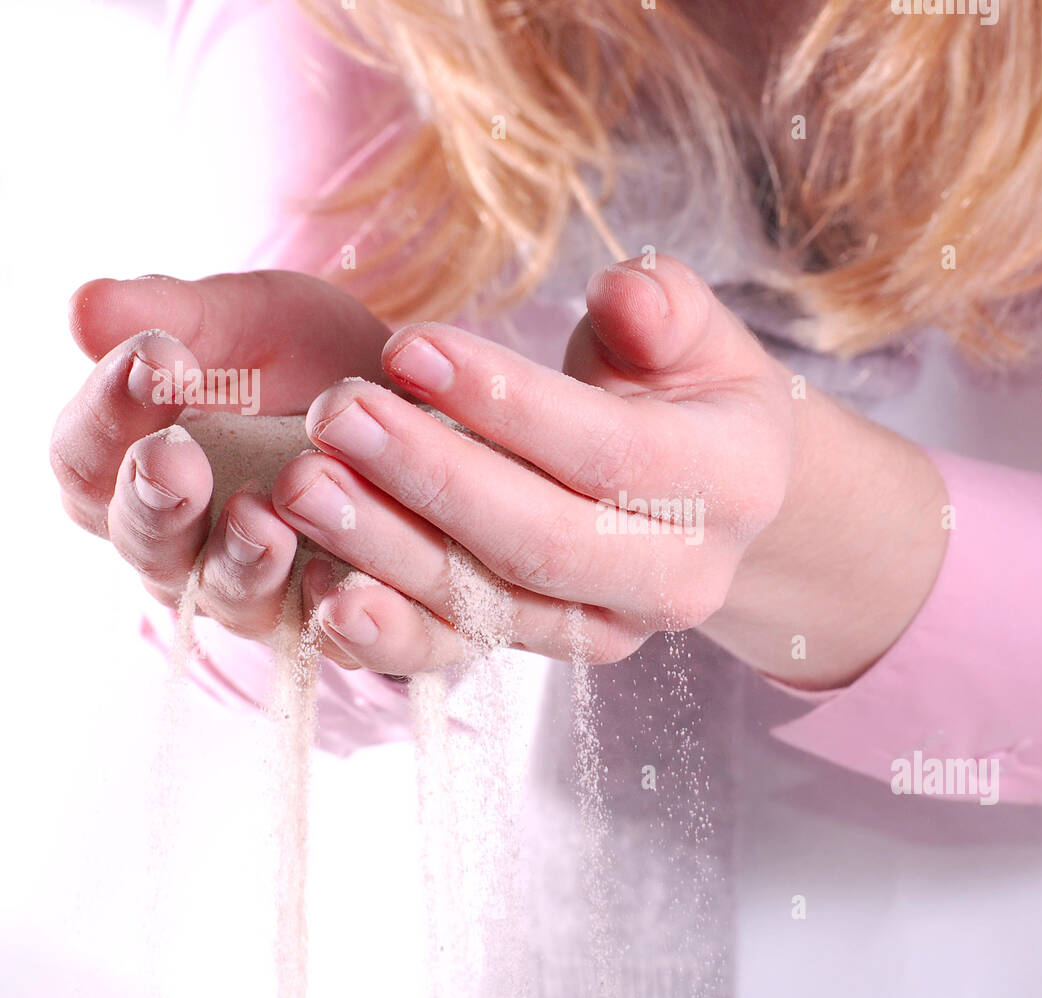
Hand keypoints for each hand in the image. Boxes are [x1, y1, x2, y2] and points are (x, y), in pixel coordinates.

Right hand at [51, 270, 395, 667]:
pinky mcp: (328, 617)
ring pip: (228, 593)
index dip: (109, 410)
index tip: (155, 354)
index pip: (86, 457)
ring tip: (263, 522)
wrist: (414, 400)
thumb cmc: (304, 357)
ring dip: (241, 561)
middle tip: (176, 454)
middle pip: (143, 538)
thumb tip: (84, 308)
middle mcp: (178, 545)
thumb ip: (171, 313)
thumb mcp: (246, 319)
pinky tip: (346, 585)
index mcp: (130, 470)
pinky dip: (331, 613)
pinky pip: (321, 630)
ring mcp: (251, 589)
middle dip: (157, 497)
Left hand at [270, 257, 797, 673]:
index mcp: (728, 484)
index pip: (612, 451)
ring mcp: (613, 627)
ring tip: (306, 486)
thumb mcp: (698, 335)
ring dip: (390, 550)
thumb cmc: (687, 392)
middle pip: (543, 542)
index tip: (407, 347)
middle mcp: (680, 576)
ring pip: (493, 604)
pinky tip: (324, 597)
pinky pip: (466, 652)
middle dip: (433, 480)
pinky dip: (391, 633)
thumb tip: (623, 294)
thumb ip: (666, 306)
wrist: (709, 494)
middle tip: (336, 415)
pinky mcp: (553, 648)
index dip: (509, 404)